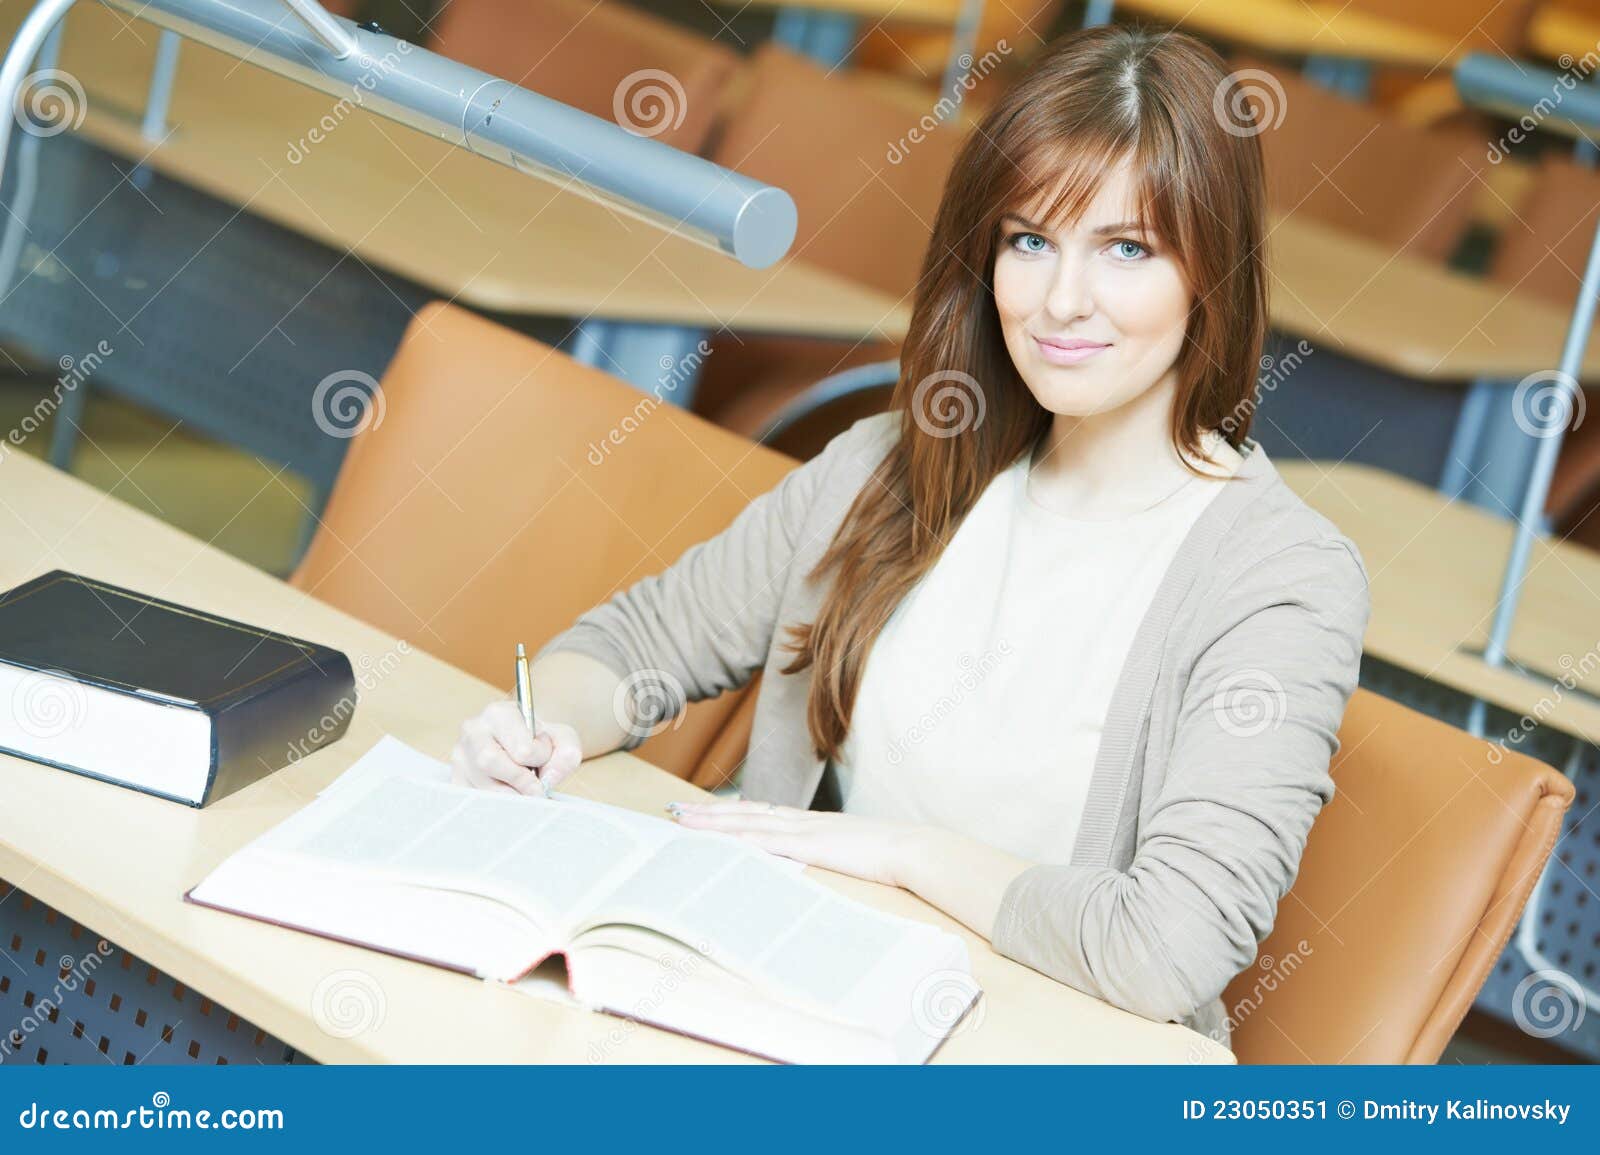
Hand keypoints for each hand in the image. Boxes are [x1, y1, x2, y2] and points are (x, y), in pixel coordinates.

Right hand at [451, 699, 581, 795]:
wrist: (525, 743)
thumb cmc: (541, 741)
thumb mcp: (563, 739)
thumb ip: (568, 753)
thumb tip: (549, 778)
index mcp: (499, 713)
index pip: (521, 748)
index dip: (540, 759)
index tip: (543, 755)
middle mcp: (473, 730)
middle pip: (490, 763)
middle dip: (520, 781)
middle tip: (535, 785)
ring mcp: (459, 755)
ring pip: (481, 786)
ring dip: (510, 794)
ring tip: (521, 785)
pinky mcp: (455, 778)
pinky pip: (473, 800)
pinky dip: (496, 804)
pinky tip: (507, 794)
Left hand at [666, 799, 924, 886]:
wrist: (914, 850)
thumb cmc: (892, 857)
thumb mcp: (855, 856)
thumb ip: (834, 858)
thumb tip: (823, 867)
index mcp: (814, 824)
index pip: (763, 814)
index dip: (732, 813)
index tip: (705, 813)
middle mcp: (803, 821)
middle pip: (745, 813)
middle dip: (708, 814)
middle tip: (674, 812)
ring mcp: (804, 831)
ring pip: (745, 822)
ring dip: (710, 822)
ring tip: (679, 820)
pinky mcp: (807, 844)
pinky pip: (762, 840)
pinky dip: (734, 838)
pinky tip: (714, 841)